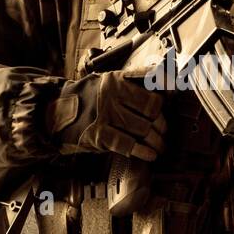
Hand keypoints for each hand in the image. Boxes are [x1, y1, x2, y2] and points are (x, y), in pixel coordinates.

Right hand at [46, 70, 165, 160]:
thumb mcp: (108, 83)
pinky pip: (129, 144)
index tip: (176, 93)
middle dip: (162, 123)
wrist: (58, 113)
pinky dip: (143, 151)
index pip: (150, 81)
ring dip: (156, 140)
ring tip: (160, 145)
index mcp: (117, 79)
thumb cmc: (89, 100)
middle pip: (151, 109)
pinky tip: (150, 154)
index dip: (166, 87)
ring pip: (143, 128)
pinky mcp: (100, 134)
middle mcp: (112, 94)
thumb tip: (166, 88)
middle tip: (164, 130)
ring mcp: (106, 114)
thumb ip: (133, 84)